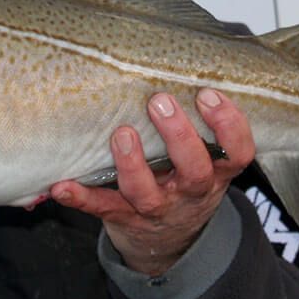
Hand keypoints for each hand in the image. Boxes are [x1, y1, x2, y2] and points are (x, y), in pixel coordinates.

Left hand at [50, 88, 253, 275]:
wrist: (169, 241)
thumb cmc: (184, 180)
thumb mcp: (206, 158)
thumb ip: (199, 121)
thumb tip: (180, 57)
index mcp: (214, 172)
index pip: (236, 152)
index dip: (229, 125)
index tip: (208, 95)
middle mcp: (188, 192)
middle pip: (194, 170)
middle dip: (178, 136)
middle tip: (159, 102)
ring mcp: (155, 208)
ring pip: (145, 192)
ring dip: (132, 164)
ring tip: (121, 134)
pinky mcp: (122, 216)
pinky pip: (100, 208)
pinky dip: (80, 198)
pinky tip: (62, 185)